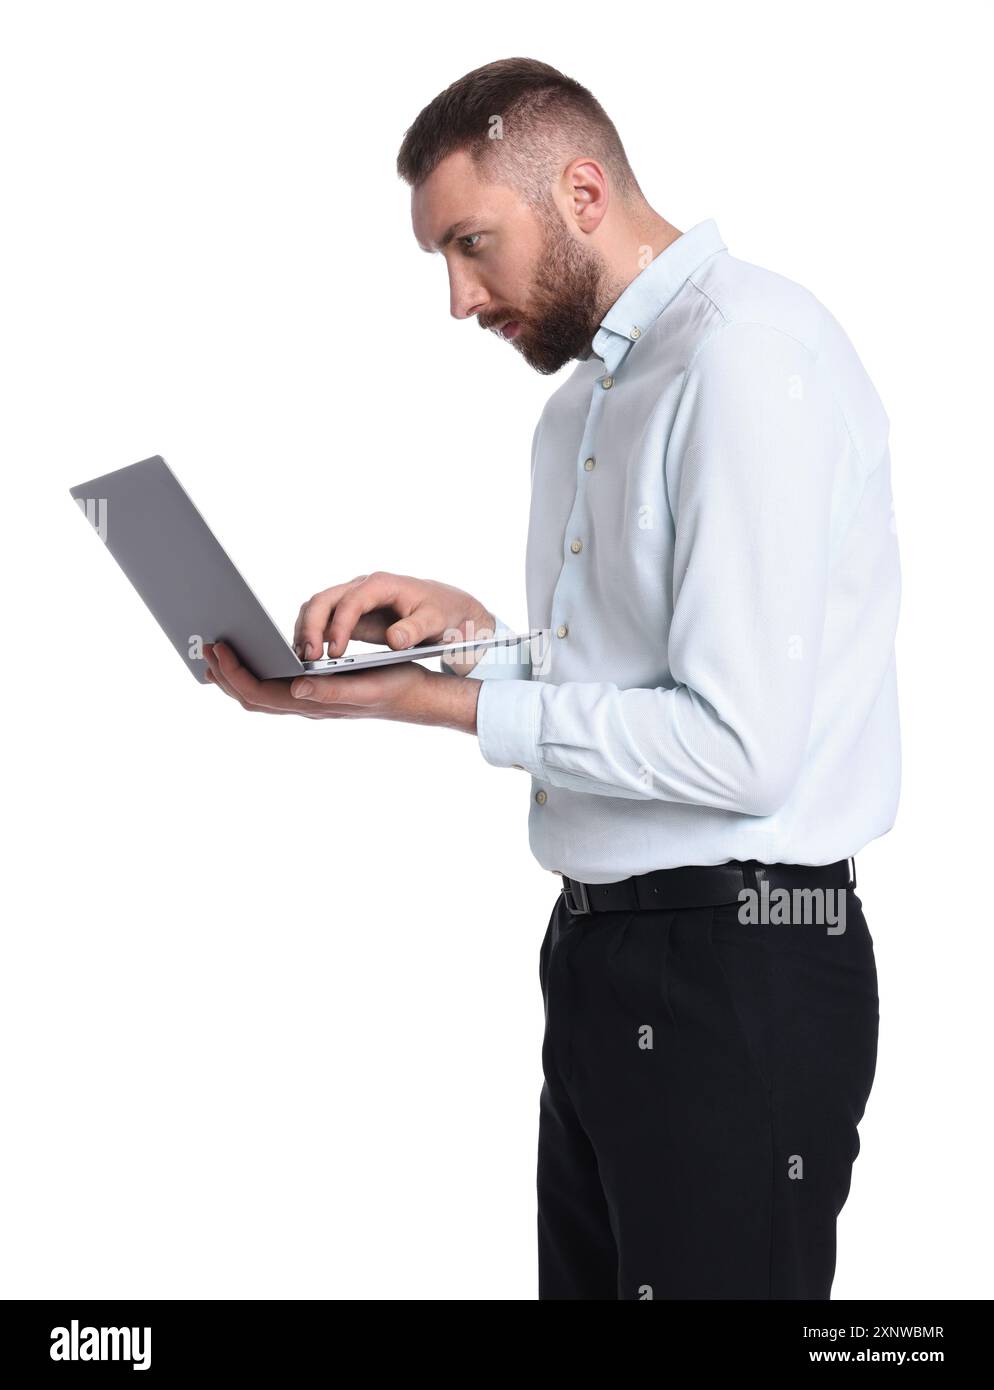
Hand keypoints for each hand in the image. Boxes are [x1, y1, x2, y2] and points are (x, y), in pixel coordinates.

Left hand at [203, 640, 480, 732]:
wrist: (421, 698)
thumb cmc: (398, 687)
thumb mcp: (368, 686)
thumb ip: (331, 691)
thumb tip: (295, 690)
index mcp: (313, 703)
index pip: (259, 694)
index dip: (234, 674)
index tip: (219, 650)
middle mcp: (306, 705)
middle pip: (251, 698)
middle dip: (225, 675)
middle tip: (207, 649)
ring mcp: (310, 701)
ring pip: (260, 696)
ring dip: (237, 676)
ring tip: (220, 654)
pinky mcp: (316, 693)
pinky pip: (275, 689)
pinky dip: (256, 674)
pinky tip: (253, 657)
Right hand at [293, 571, 495, 674]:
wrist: (448, 608)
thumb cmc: (443, 612)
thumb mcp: (436, 620)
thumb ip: (416, 629)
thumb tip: (395, 639)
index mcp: (381, 585)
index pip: (351, 601)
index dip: (339, 626)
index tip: (335, 652)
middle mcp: (362, 587)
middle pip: (324, 600)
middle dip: (311, 627)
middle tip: (307, 657)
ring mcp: (353, 599)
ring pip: (317, 608)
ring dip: (306, 631)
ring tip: (302, 660)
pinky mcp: (351, 614)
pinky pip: (323, 620)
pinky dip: (312, 635)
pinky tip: (308, 657)